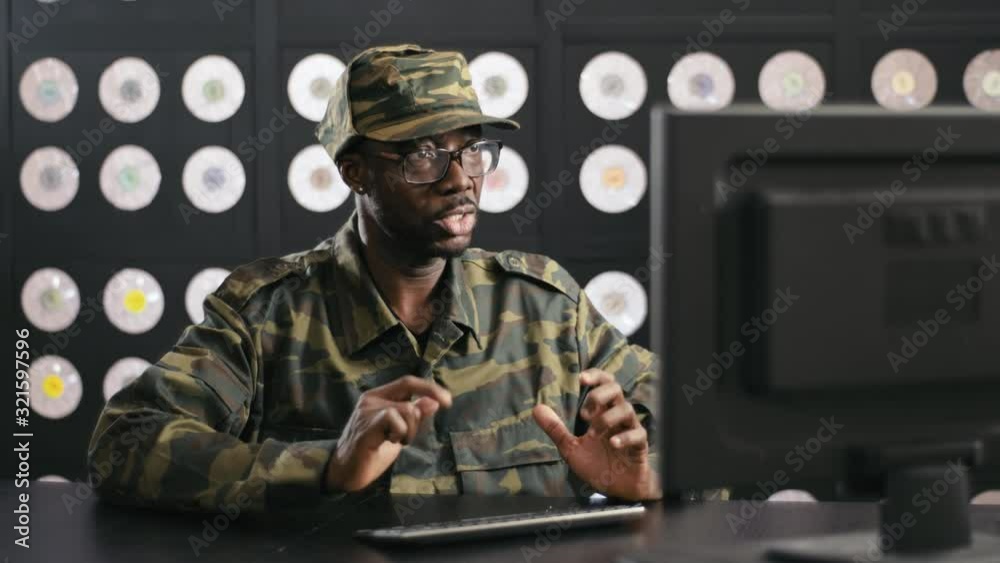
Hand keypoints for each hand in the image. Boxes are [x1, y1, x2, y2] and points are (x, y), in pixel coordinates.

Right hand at [326, 375, 451, 492]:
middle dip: (419, 415)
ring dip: (409, 430)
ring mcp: (366, 411)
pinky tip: (388, 442)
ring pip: (406, 408)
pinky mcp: (365, 427)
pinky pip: (393, 419)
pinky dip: (399, 432)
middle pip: (409, 388)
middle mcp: (371, 399)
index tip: (448, 401)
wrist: (346, 471)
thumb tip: (434, 402)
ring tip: (396, 441)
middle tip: (408, 438)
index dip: (430, 388)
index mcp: (379, 396)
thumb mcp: (400, 431)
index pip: (408, 381)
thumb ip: (414, 416)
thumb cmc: (373, 450)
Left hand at [533, 369, 660, 500]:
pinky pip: (638, 434)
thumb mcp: (571, 447)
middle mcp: (616, 417)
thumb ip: (556, 428)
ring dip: (607, 418)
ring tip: (593, 432)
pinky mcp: (639, 446)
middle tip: (584, 413)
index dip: (595, 376)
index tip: (581, 379)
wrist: (616, 489)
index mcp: (602, 412)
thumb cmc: (597, 464)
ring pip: (627, 409)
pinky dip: (625, 437)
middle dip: (599, 395)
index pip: (604, 384)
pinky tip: (613, 444)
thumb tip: (536, 408)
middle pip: (616, 389)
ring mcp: (629, 429)